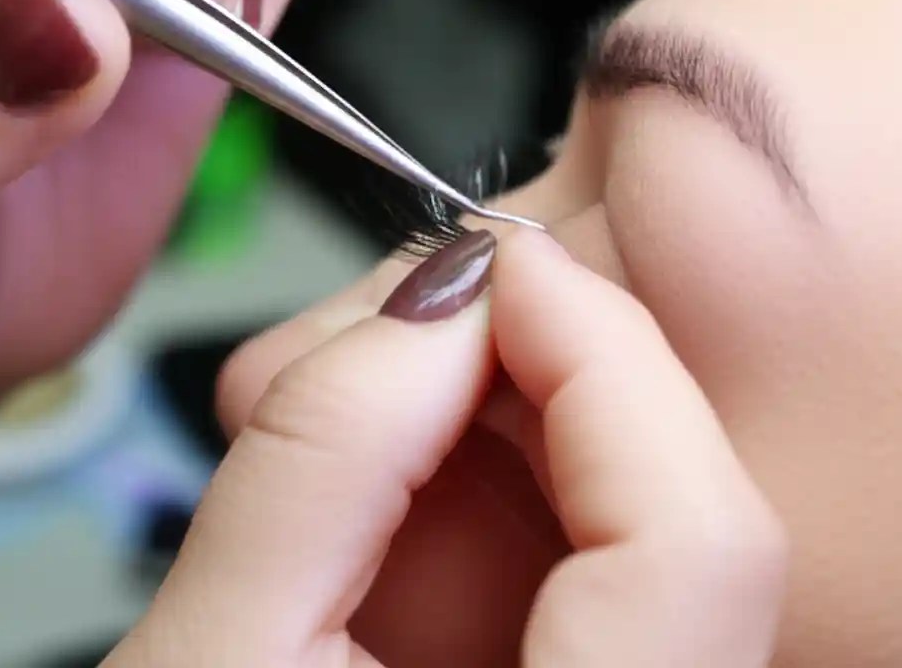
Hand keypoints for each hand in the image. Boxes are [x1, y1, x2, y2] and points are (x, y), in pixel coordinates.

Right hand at [167, 229, 785, 666]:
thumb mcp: (206, 660)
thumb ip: (316, 462)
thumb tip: (432, 305)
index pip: (691, 544)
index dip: (606, 362)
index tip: (499, 272)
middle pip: (695, 522)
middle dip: (573, 374)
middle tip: (452, 314)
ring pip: (667, 533)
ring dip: (551, 420)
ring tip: (423, 388)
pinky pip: (623, 570)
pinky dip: (539, 481)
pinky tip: (442, 462)